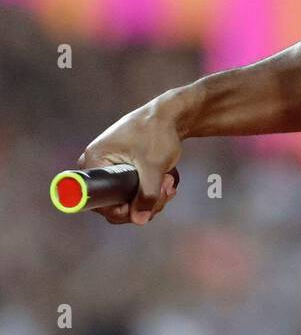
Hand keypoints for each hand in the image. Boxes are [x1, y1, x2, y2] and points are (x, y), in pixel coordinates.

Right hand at [78, 94, 185, 224]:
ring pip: (126, 198)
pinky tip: (167, 181)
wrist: (171, 114)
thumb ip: (148, 195)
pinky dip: (150, 189)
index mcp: (94, 161)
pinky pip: (131, 189)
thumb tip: (140, 220)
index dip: (123, 210)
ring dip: (151, 196)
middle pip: (114, 202)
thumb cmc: (158, 133)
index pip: (99, 201)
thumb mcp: (154, 167)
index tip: (147, 205)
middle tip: (165, 192)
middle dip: (143, 202)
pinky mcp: (121, 167)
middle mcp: (96, 165)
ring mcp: (108, 166)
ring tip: (168, 182)